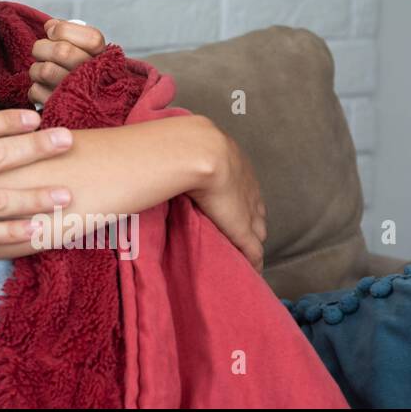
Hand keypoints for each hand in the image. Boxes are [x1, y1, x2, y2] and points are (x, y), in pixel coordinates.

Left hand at [28, 18, 106, 104]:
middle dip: (42, 47)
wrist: (90, 105)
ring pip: (45, 71)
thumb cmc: (81, 70)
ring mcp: (78, 94)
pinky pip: (35, 91)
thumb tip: (50, 26)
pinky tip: (44, 88)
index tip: (52, 32)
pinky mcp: (60, 109)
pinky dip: (35, 88)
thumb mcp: (84, 48)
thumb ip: (69, 32)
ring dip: (36, 68)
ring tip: (43, 70)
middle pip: (62, 52)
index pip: (92, 38)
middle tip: (41, 51)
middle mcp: (95, 76)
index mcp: (103, 57)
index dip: (63, 30)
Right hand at [187, 123, 268, 272]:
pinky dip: (252, 259)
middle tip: (240, 228)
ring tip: (241, 249)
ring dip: (250, 237)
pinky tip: (250, 268)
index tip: (231, 204)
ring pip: (256, 228)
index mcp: (233, 161)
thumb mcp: (182, 142)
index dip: (238, 196)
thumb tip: (154, 151)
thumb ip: (177, 151)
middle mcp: (246, 184)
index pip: (242, 184)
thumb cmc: (181, 144)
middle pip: (254, 206)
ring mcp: (247, 208)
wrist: (195, 152)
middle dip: (251, 217)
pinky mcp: (242, 229)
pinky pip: (253, 250)